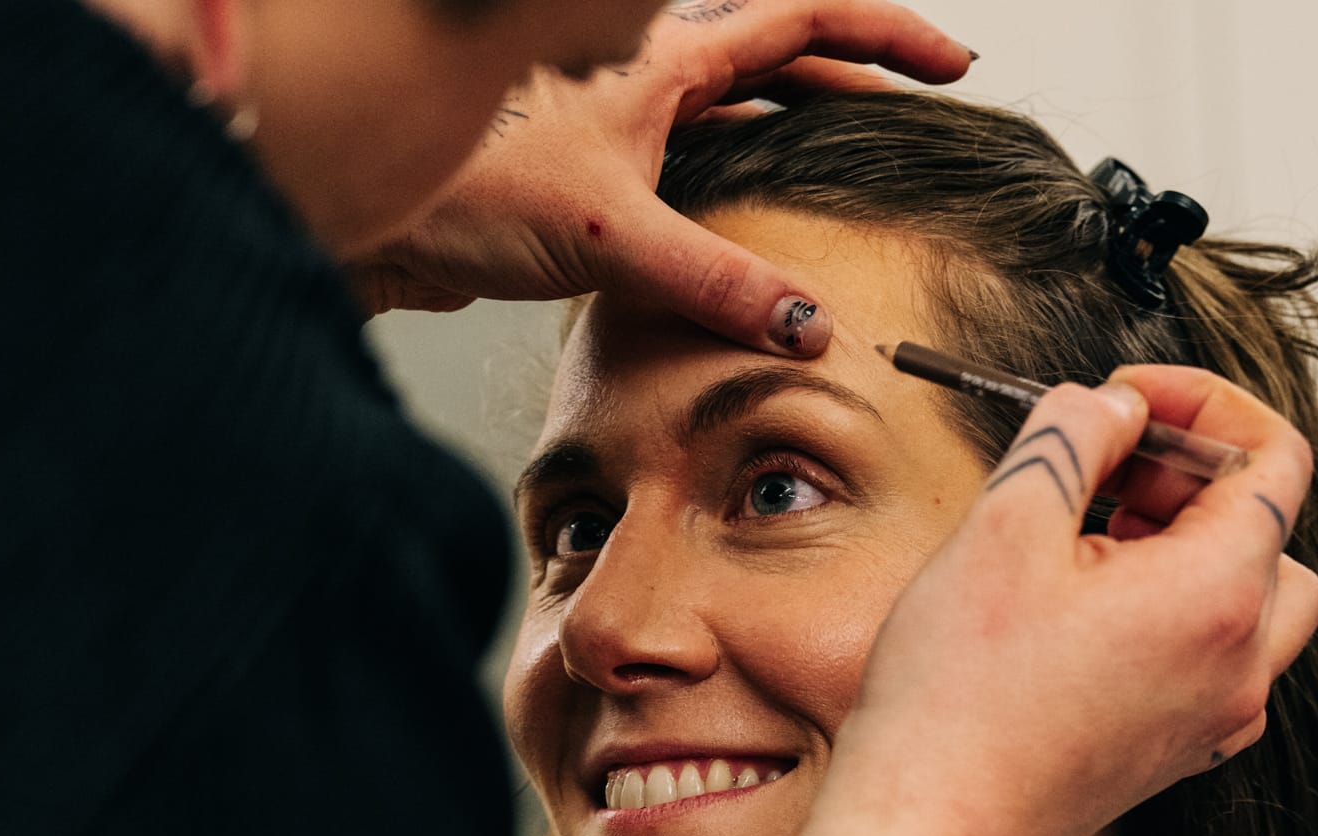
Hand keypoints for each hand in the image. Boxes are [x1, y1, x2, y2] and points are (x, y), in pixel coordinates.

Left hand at [350, 2, 974, 353]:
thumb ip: (715, 281)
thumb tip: (804, 322)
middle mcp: (640, 70)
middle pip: (774, 52)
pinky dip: (736, 173)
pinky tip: (750, 208)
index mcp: (660, 54)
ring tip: (854, 142)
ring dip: (795, 117)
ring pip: (730, 101)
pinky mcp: (588, 172)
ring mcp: (615, 117)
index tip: (948, 62)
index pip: (801, 18)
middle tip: (920, 96)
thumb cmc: (465, 190)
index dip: (884, 34)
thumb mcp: (612, 238)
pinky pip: (687, 158)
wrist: (369, 216)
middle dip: (854, 72)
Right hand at [823, 365, 1317, 835]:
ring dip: (1188, 550)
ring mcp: (1214, 720)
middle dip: (1197, 480)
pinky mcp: (1176, 755)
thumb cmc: (958, 696)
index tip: (1131, 402)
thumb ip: (1076, 433)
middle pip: (1271, 530)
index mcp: (1220, 594)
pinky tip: (1086, 613)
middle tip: (1106, 471)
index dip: (1206, 405)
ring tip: (1091, 544)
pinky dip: (1171, 616)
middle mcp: (1239, 664)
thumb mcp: (1008, 520)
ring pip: (1250, 601)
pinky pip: (1211, 662)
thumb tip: (1113, 408)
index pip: (1274, 459)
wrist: (928, 832)